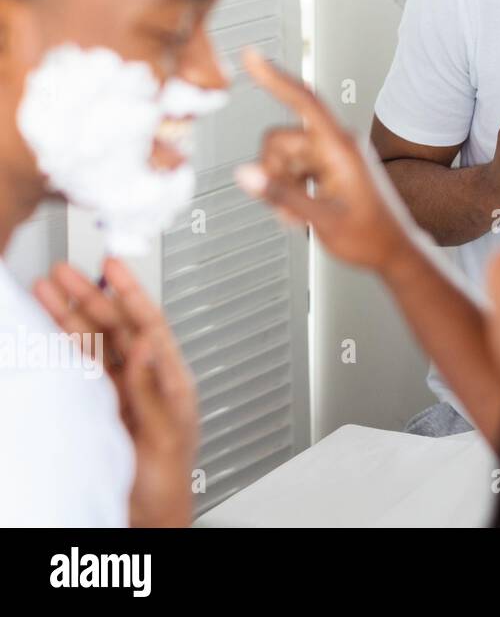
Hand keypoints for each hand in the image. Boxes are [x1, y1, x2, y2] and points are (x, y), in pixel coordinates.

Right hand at [33, 258, 197, 527]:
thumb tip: (150, 347)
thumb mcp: (167, 433)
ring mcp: (117, 391)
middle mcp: (145, 380)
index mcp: (171, 380)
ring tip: (46, 289)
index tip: (115, 265)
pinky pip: (78, 367)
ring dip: (70, 314)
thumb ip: (154, 390)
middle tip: (64, 272)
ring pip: (92, 343)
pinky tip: (48, 327)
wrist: (147, 516)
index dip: (131, 292)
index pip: (151, 324)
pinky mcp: (95, 405)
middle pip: (115, 327)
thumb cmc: (167, 481)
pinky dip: (61, 344)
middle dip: (89, 296)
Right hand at [237, 48, 421, 270]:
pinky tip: (301, 212)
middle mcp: (337, 146)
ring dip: (283, 186)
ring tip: (300, 215)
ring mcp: (333, 156)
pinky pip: (294, 168)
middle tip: (289, 207)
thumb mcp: (321, 219)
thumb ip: (281, 194)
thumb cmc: (370, 237)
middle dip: (274, 171)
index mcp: (341, 149)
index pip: (305, 102)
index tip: (252, 56)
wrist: (394, 251)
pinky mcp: (329, 167)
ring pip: (284, 156)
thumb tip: (247, 174)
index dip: (275, 78)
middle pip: (281, 139)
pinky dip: (290, 189)